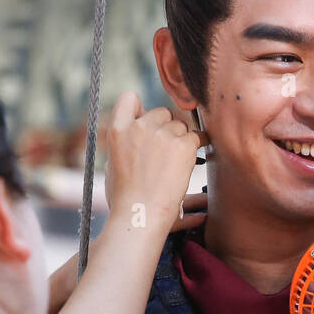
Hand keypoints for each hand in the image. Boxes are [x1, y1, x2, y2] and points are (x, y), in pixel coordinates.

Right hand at [104, 93, 206, 233]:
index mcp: (118, 130)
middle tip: (168, 150)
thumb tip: (136, 135)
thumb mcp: (112, 166)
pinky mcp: (183, 145)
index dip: (141, 108)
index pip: (129, 98)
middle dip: (166, 127)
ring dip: (182, 139)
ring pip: (181, 125)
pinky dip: (200, 143)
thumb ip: (123, 145)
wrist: (140, 215)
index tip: (148, 120)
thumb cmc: (125, 200)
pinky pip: (197, 135)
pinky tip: (198, 153)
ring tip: (178, 162)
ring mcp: (162, 135)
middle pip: (162, 112)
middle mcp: (139, 127)